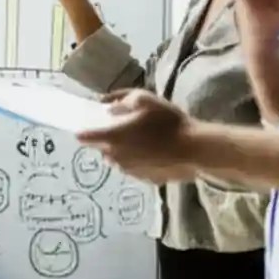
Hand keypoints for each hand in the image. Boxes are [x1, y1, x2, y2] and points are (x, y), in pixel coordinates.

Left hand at [75, 89, 196, 183]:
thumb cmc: (168, 121)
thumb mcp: (144, 99)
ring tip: (141, 140)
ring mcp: (129, 171)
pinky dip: (137, 160)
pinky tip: (153, 152)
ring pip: (116, 159)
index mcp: (112, 137)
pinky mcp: (144, 179)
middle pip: (101, 148)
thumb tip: (107, 104)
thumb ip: (121, 99)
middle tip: (123, 128)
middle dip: (106, 139)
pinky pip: (133, 168)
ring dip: (121, 151)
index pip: (84, 137)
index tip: (86, 125)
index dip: (83, 130)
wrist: (194, 150)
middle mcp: (116, 157)